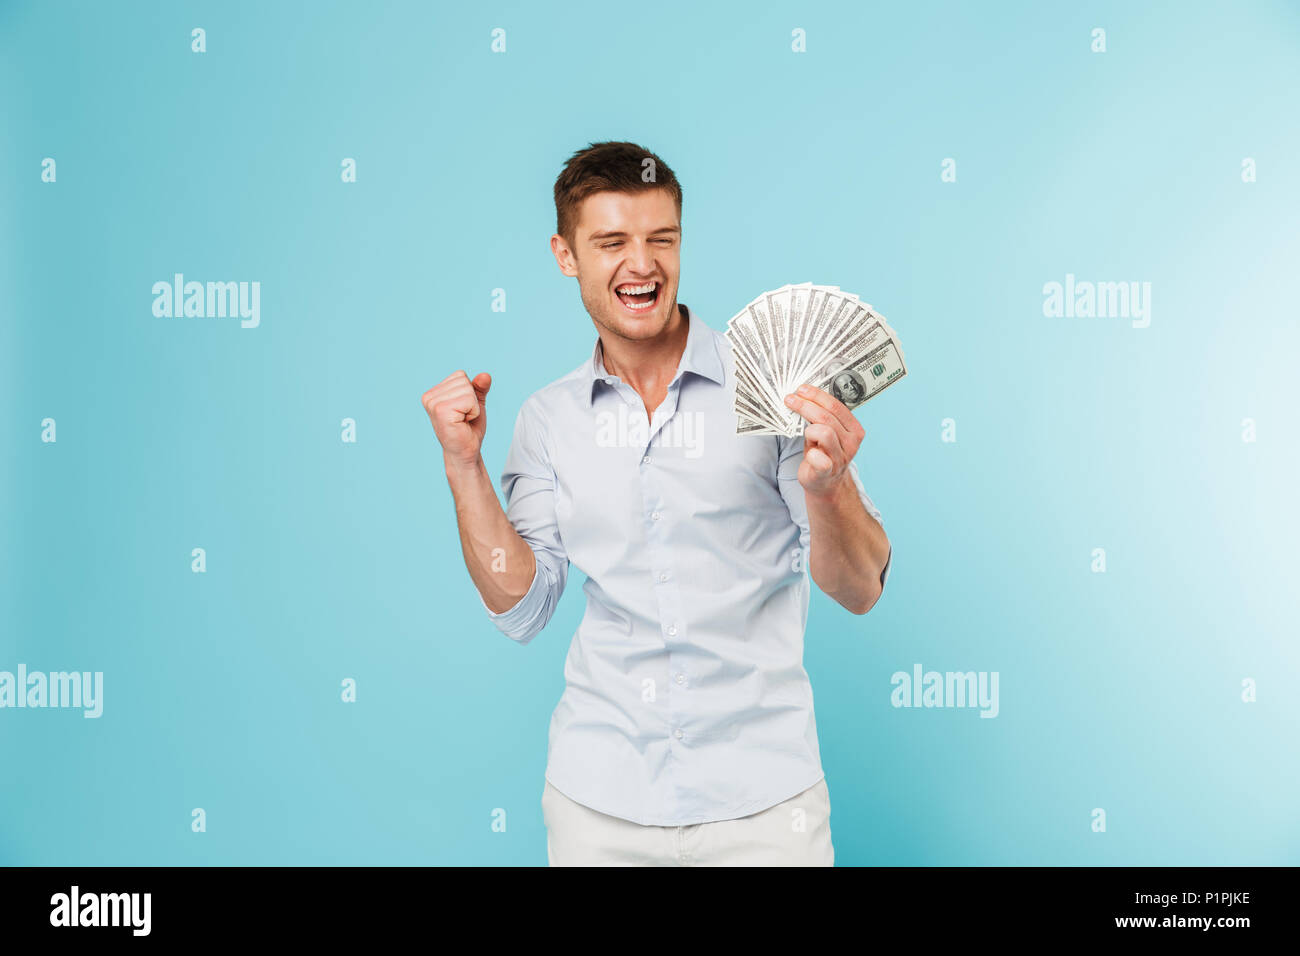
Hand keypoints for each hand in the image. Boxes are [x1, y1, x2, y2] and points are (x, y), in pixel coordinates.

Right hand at [422, 370, 491, 469]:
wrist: (466, 452)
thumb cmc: (468, 429)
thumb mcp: (476, 403)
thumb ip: (479, 387)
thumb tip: (485, 375)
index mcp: (433, 393)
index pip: (460, 375)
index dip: (469, 393)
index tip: (463, 410)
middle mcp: (429, 397)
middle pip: (464, 381)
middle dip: (472, 400)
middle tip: (464, 417)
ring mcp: (433, 404)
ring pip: (467, 390)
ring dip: (472, 407)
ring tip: (463, 421)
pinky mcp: (441, 411)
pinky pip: (469, 400)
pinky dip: (473, 412)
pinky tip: (463, 423)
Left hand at [783, 384, 864, 498]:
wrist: (825, 482)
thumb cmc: (823, 453)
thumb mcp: (825, 431)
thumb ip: (820, 415)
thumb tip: (802, 394)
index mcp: (854, 429)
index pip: (836, 406)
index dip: (817, 395)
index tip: (801, 390)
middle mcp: (851, 442)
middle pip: (827, 417)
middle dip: (805, 405)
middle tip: (790, 400)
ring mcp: (841, 458)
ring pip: (824, 432)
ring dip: (808, 429)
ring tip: (804, 433)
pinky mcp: (828, 471)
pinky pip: (821, 460)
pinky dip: (812, 454)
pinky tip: (809, 453)